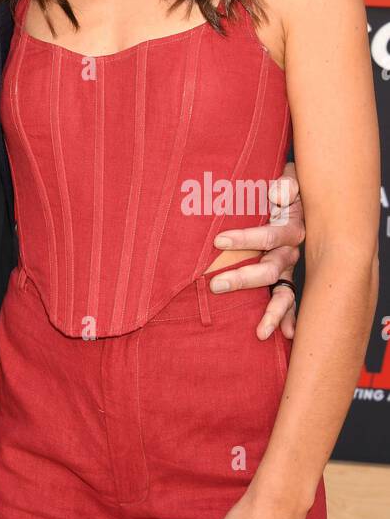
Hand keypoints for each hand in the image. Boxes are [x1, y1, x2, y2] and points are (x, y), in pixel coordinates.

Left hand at [208, 161, 303, 340]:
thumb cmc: (286, 189)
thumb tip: (277, 191)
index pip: (267, 236)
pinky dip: (290, 318)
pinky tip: (288, 336)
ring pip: (283, 292)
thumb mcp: (288, 182)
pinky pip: (291, 301)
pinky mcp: (287, 277)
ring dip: (271, 312)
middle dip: (243, 278)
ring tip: (260, 332)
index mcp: (291, 228)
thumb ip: (285, 185)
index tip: (218, 241)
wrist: (303, 195)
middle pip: (270, 269)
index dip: (244, 238)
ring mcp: (290, 267)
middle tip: (215, 284)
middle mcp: (292, 250)